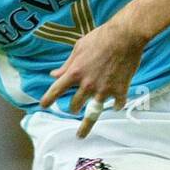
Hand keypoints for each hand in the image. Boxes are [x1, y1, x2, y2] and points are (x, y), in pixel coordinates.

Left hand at [40, 17, 146, 136]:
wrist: (125, 37)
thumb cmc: (101, 38)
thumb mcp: (78, 48)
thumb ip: (67, 64)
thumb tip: (54, 74)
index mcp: (75, 73)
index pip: (56, 90)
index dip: (48, 99)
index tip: (44, 106)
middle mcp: (87, 85)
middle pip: (74, 105)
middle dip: (72, 108)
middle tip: (72, 110)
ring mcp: (104, 90)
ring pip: (92, 113)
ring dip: (85, 123)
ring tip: (81, 132)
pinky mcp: (120, 91)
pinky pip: (116, 105)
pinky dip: (115, 106)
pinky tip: (115, 106)